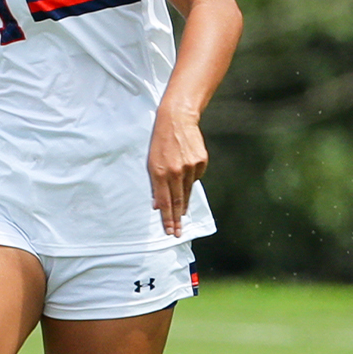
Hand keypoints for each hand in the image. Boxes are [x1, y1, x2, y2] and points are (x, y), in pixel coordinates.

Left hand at [148, 105, 208, 237]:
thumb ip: (155, 184)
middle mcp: (176, 171)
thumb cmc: (160, 141)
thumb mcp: (151, 161)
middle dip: (176, 220)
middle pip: (177, 201)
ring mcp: (190, 167)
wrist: (177, 119)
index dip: (167, 218)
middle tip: (177, 234)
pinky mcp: (201, 161)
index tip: (170, 231)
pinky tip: (186, 173)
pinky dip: (190, 180)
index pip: (164, 201)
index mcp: (160, 172)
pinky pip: (195, 178)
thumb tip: (157, 205)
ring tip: (181, 216)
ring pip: (187, 191)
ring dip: (183, 205)